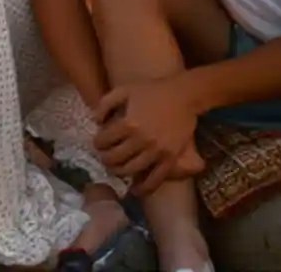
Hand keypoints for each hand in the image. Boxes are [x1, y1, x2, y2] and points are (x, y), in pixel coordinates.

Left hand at [92, 77, 197, 194]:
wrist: (184, 96)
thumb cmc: (152, 91)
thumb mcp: (124, 90)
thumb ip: (105, 104)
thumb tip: (95, 121)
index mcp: (128, 123)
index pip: (104, 140)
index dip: (98, 142)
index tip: (99, 142)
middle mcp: (141, 140)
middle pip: (115, 158)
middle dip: (105, 158)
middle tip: (105, 156)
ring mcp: (156, 151)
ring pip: (131, 170)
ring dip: (119, 171)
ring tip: (116, 168)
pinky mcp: (170, 158)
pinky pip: (156, 178)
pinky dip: (144, 188)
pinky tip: (135, 191)